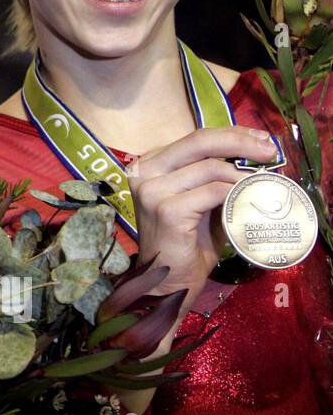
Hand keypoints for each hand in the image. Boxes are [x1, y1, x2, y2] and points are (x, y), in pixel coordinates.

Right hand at [128, 125, 279, 295]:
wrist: (170, 280)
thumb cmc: (187, 241)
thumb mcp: (200, 199)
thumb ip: (214, 176)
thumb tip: (255, 156)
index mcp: (150, 164)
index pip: (195, 137)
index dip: (232, 134)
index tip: (262, 140)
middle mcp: (144, 172)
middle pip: (200, 142)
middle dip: (241, 142)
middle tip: (269, 152)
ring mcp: (152, 191)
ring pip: (210, 167)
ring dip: (243, 176)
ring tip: (262, 185)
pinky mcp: (166, 210)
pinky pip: (213, 192)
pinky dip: (236, 194)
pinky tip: (248, 201)